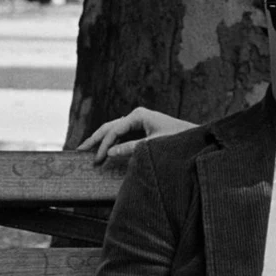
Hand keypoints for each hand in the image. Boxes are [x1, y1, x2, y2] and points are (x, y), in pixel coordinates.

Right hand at [75, 106, 196, 162]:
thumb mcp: (154, 145)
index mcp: (138, 115)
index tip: (97, 161)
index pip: (114, 130)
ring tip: (86, 151)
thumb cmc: (178, 139)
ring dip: (101, 140)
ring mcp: (139, 121)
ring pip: (114, 130)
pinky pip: (122, 135)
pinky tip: (104, 150)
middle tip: (79, 151)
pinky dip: (112, 142)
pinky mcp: (142, 129)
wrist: (196, 137)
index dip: (103, 146)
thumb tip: (108, 154)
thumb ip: (131, 149)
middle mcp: (136, 115)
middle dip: (95, 139)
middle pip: (109, 127)